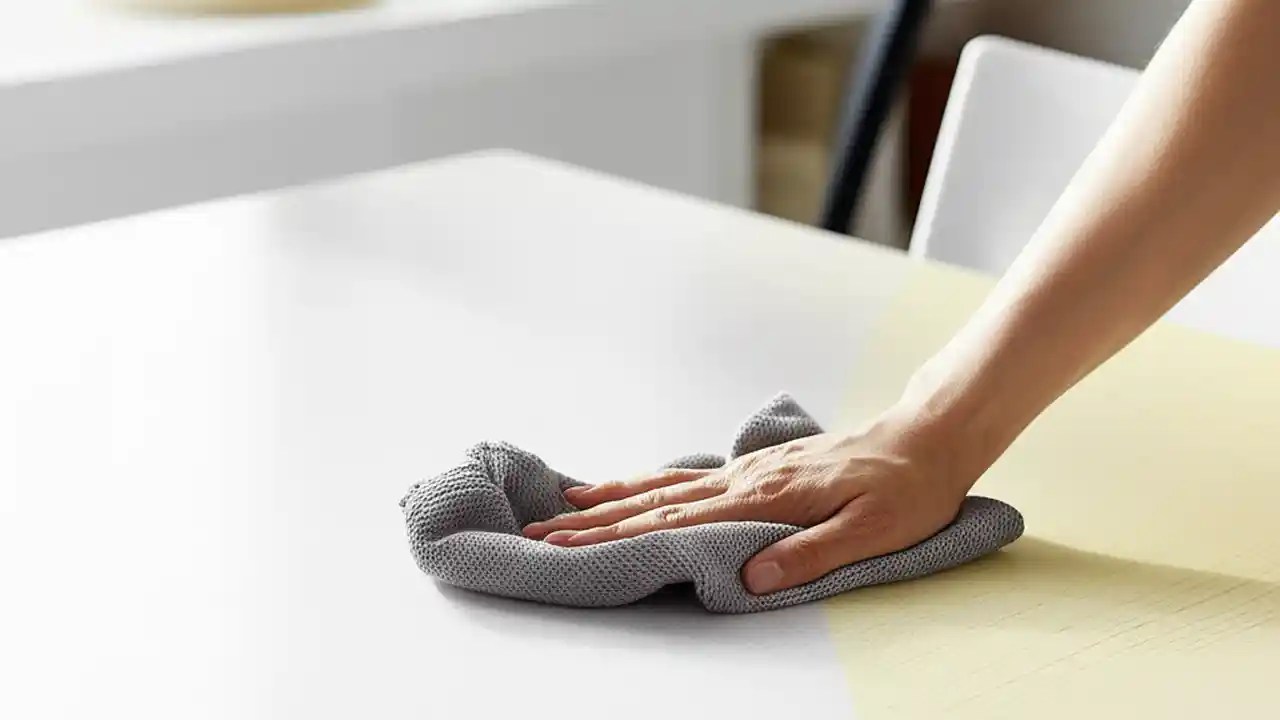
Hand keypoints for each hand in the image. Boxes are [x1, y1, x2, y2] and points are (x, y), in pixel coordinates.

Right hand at [522, 410, 974, 594]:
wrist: (927, 436)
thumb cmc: (908, 488)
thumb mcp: (875, 530)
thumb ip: (812, 553)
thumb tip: (752, 576)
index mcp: (768, 498)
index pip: (679, 522)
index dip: (622, 536)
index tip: (570, 542)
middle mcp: (748, 479)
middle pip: (658, 503)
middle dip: (596, 520)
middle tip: (543, 530)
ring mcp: (751, 470)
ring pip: (667, 486)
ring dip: (613, 499)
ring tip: (567, 503)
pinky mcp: (761, 469)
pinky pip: (691, 479)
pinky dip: (651, 483)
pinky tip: (634, 487)